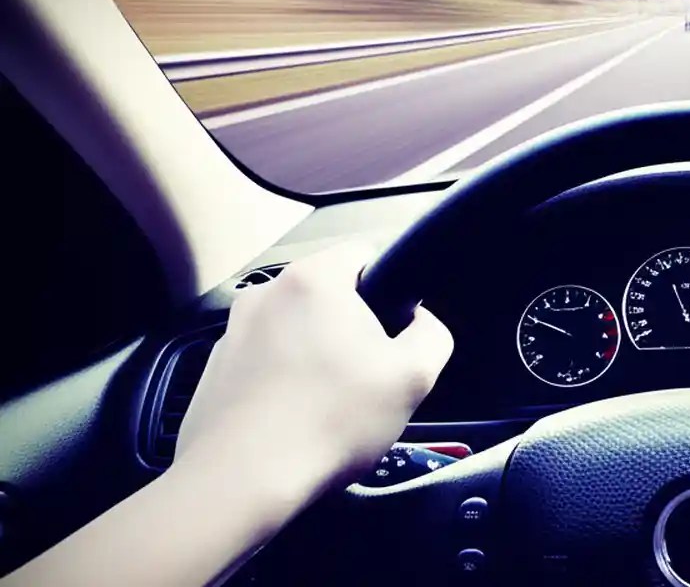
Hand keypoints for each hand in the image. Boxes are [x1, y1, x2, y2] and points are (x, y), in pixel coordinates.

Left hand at [175, 243, 452, 511]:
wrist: (242, 480)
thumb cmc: (329, 421)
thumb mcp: (413, 377)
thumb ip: (432, 334)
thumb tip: (420, 323)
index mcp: (313, 278)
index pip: (365, 254)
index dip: (391, 291)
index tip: (394, 335)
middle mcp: (264, 293)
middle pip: (327, 297)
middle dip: (351, 331)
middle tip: (368, 379)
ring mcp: (231, 332)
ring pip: (294, 333)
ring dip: (314, 358)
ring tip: (328, 408)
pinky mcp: (213, 371)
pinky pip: (263, 366)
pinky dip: (282, 385)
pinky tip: (294, 423)